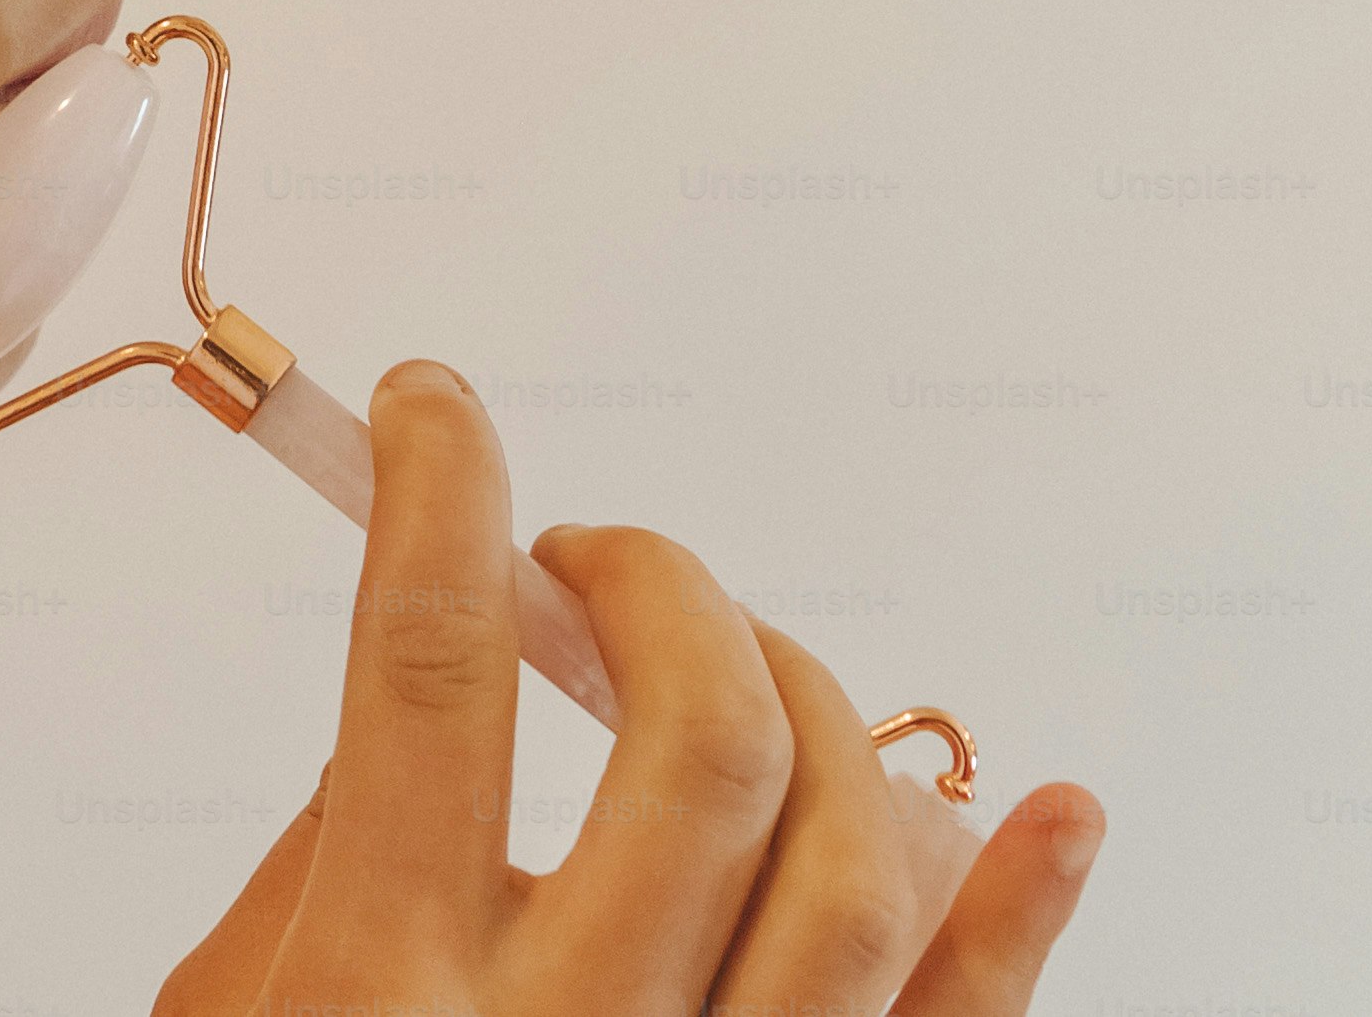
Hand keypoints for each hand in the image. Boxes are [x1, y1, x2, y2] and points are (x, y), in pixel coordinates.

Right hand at [156, 358, 1104, 1015]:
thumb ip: (314, 881)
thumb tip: (429, 707)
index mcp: (379, 1010)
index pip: (425, 675)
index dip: (435, 497)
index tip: (436, 414)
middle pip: (688, 744)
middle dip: (661, 590)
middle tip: (600, 561)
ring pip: (850, 861)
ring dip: (816, 707)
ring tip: (743, 666)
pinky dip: (1025, 914)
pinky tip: (1057, 807)